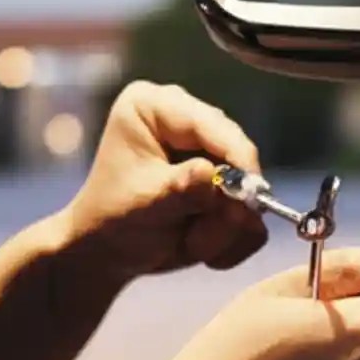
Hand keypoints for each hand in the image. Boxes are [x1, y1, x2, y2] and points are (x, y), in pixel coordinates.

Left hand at [63, 81, 267, 281]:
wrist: (107, 253)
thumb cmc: (111, 219)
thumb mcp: (143, 203)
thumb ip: (181, 189)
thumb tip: (216, 177)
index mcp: (155, 107)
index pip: (211, 123)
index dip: (237, 155)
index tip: (253, 191)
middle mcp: (187, 121)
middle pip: (237, 154)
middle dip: (226, 203)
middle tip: (200, 239)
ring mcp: (211, 154)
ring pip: (249, 191)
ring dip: (226, 228)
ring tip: (190, 244)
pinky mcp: (227, 184)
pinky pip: (252, 214)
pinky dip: (231, 239)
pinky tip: (199, 247)